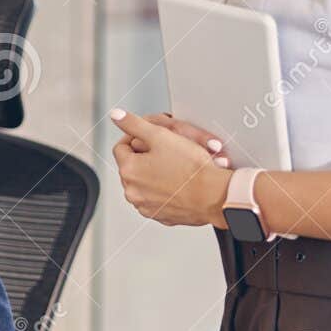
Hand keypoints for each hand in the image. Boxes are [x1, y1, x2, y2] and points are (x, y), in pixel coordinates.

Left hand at [110, 109, 232, 226]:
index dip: (134, 137)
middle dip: (144, 156)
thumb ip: (134, 124)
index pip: (121, 147)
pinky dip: (163, 189)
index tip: (147, 135)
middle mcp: (132, 191)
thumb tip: (116, 115)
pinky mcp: (160, 215)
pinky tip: (178, 182)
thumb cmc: (191, 168)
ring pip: (143, 183)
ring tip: (174, 165)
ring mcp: (145, 206)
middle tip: (164, 149)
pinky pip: (156, 198)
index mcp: (128, 170)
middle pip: (131, 166)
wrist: (214, 196)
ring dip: (153, 173)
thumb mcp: (160, 136)